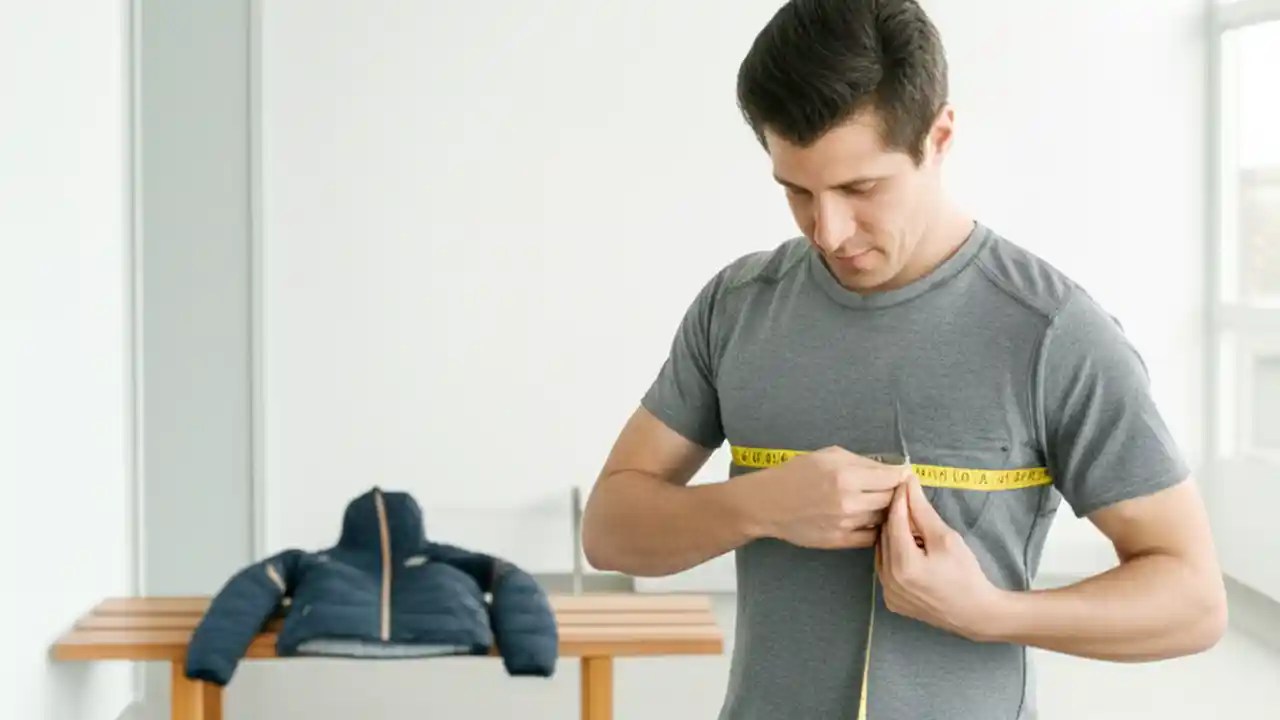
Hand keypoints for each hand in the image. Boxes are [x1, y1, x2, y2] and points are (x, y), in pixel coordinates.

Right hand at [744, 446, 911, 549]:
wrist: (768, 503)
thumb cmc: (796, 474)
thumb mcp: (827, 456)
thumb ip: (860, 461)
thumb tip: (887, 468)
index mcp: (847, 476)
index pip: (892, 477)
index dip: (901, 475)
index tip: (904, 474)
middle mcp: (850, 502)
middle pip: (891, 499)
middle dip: (895, 492)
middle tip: (893, 488)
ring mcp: (846, 524)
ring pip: (883, 519)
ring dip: (885, 511)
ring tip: (878, 503)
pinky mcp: (839, 541)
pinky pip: (870, 537)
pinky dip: (874, 529)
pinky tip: (868, 520)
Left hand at [876, 475, 1005, 640]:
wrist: (975, 613)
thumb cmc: (965, 574)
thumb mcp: (946, 538)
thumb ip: (923, 512)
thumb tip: (909, 485)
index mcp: (903, 565)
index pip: (894, 521)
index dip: (899, 499)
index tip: (903, 482)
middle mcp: (889, 580)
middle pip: (885, 536)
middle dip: (896, 516)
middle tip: (907, 499)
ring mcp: (888, 593)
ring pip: (882, 552)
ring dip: (893, 535)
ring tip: (911, 524)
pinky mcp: (891, 600)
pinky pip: (885, 569)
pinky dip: (893, 555)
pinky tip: (909, 548)